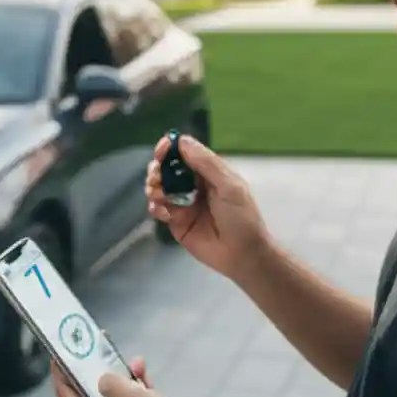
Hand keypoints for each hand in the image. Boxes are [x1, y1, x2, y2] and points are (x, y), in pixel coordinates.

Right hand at [145, 134, 271, 280]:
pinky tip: (162, 212)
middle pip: (167, 168)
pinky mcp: (176, 222)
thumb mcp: (229, 186)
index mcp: (209, 171)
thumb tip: (182, 141)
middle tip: (156, 176)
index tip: (161, 151)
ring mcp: (183, 203)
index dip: (171, 148)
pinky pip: (158, 208)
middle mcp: (194, 184)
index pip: (185, 152)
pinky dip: (155, 207)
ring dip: (153, 186)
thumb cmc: (242, 218)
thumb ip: (206, 163)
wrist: (243, 255)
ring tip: (158, 194)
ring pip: (159, 187)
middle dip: (157, 168)